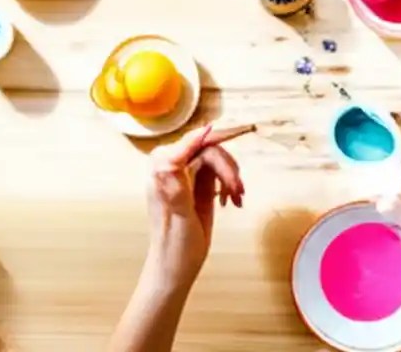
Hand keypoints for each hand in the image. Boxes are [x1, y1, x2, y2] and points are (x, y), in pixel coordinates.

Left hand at [144, 125, 244, 289]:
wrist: (177, 268)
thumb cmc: (174, 248)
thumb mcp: (178, 217)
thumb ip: (176, 184)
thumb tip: (171, 157)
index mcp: (162, 174)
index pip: (187, 145)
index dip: (207, 136)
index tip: (229, 131)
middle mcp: (171, 171)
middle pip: (206, 150)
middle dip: (227, 167)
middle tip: (238, 190)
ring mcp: (185, 177)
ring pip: (215, 160)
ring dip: (231, 176)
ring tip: (238, 198)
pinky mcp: (197, 185)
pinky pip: (218, 172)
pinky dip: (230, 184)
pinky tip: (233, 202)